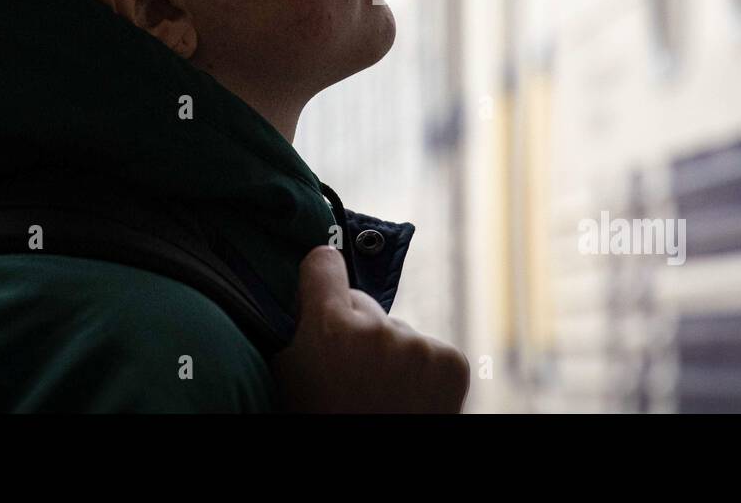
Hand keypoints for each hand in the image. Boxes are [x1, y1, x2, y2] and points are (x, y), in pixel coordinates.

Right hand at [270, 245, 469, 412]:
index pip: (323, 262)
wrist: (369, 477)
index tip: (323, 274)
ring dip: (393, 357)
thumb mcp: (290, 376)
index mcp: (328, 329)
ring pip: (399, 333)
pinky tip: (409, 401)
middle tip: (351, 375)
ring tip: (383, 398)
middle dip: (359, 332)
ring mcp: (418, 346)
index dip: (321, 274)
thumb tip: (309, 280)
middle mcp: (377, 330)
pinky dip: (423, 372)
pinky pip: (429, 350)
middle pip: (365, 307)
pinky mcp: (451, 362)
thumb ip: (297, 326)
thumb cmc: (320, 420)